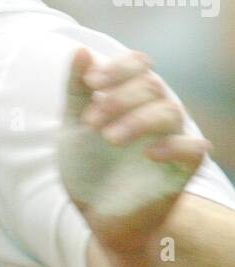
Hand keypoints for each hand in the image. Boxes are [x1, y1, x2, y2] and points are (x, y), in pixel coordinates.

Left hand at [59, 47, 209, 251]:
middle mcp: (155, 115)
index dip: (118, 67)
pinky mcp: (182, 171)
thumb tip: (80, 50)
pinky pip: (194, 149)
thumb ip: (76, 91)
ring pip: (171, 112)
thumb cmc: (87, 169)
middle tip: (91, 123)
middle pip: (152, 86)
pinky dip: (173, 146)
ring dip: (138, 120)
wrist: (95, 217)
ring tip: (108, 139)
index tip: (91, 83)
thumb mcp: (73, 128)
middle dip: (118, 99)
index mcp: (131, 99)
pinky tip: (148, 155)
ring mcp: (171, 141)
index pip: (140, 65)